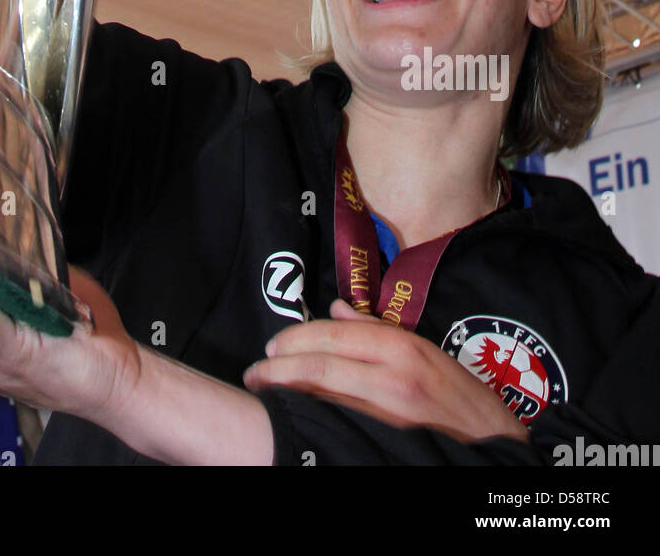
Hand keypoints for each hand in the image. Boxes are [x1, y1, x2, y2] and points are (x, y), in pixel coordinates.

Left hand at [242, 298, 528, 444]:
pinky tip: (296, 415)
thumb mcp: (430, 354)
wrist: (499, 448)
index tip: (274, 346)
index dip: (296, 338)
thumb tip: (338, 309)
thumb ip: (380, 330)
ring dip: (287, 391)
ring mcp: (388, 415)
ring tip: (265, 391)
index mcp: (403, 348)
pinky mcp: (383, 442)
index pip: (334, 334)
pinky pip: (338, 422)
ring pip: (324, 395)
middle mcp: (393, 378)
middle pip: (321, 364)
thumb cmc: (466, 402)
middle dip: (280, 367)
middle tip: (258, 370)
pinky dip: (312, 414)